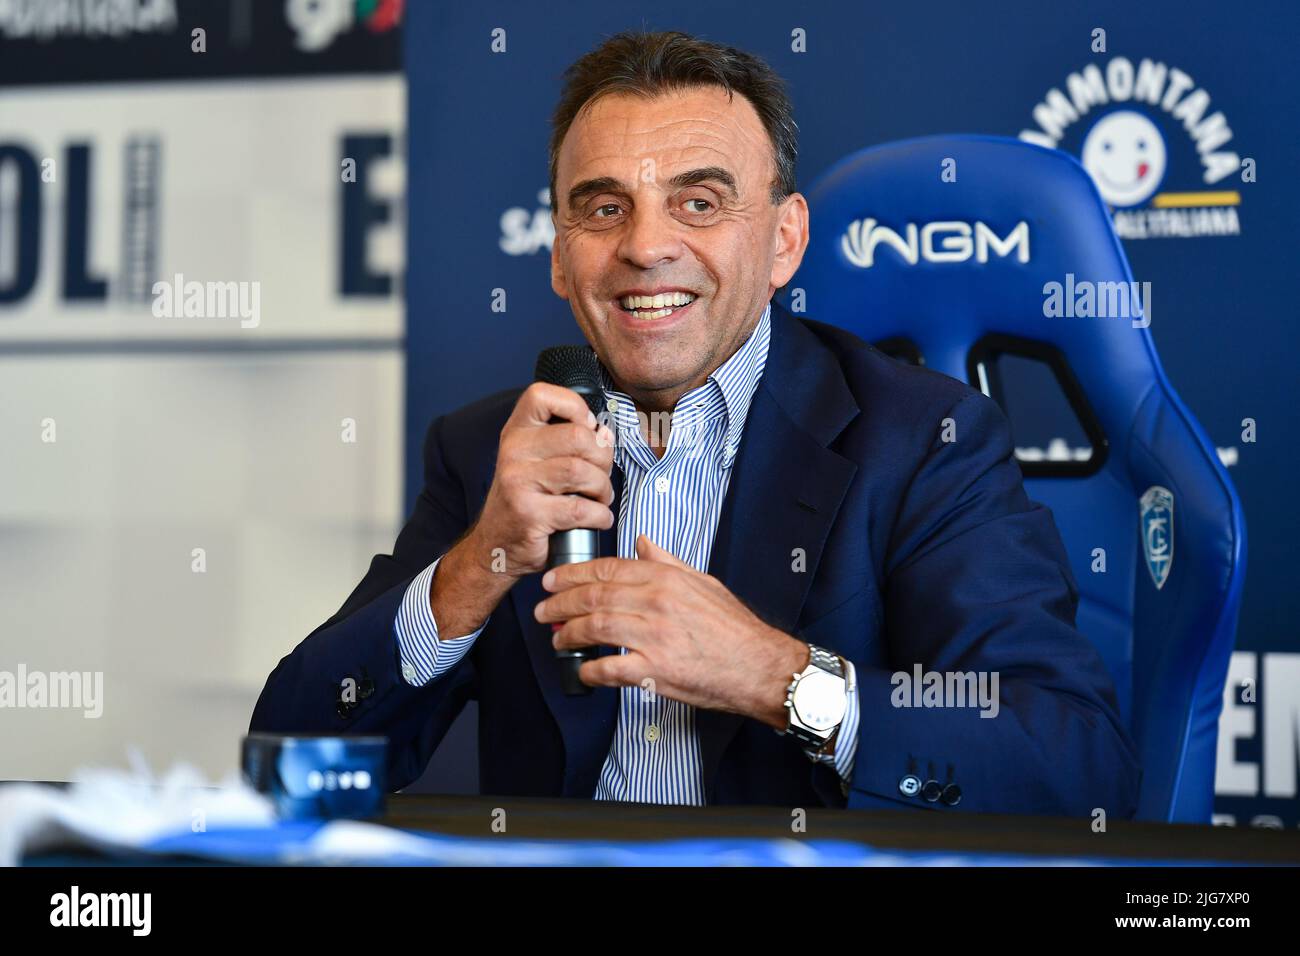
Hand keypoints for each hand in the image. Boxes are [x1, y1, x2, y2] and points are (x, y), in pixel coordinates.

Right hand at [431, 383, 614, 636]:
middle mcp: (513, 451)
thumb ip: (569, 443)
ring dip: (603, 489)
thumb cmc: (527, 499)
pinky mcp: (529, 514)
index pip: (541, 395)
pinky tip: (598, 518)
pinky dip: (600, 515)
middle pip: (577, 436)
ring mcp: (518, 482)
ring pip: (581, 471)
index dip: (574, 406)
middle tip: (601, 475)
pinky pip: (580, 508)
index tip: (587, 428)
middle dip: (602, 458)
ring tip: (601, 498)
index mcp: (516, 432)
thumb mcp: (538, 462)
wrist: (497, 546)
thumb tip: (605, 435)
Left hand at [534, 534, 809, 727]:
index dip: (573, 574)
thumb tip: (643, 542)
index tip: (552, 580)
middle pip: (594, 597)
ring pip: (596, 628)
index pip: (607, 570)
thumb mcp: (702, 582)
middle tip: (543, 611)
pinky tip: (583, 671)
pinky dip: (591, 670)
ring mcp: (655, 637)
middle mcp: (656, 603)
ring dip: (569, 634)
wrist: (759, 665)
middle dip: (560, 603)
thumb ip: (667, 562)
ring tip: (557, 639)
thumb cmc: (733, 627)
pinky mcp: (656, 670)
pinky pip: (611, 668)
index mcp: (665, 579)